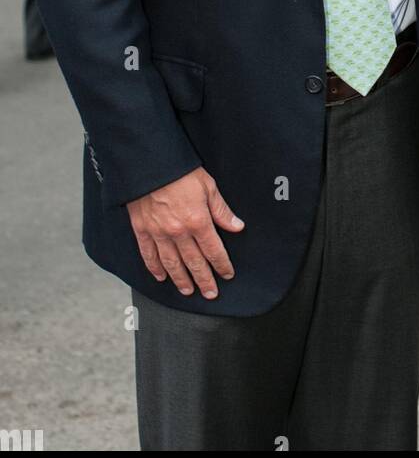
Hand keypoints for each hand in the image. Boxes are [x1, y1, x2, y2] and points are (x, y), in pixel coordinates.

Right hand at [126, 167, 244, 298]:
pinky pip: (149, 255)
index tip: (227, 274)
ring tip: (188, 291)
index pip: (213, 250)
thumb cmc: (180, 172)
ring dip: (181, 280)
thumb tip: (237, 226)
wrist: (150, 164)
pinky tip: (160, 277)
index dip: (222, 264)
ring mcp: (159, 233)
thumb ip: (221, 210)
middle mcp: (178, 232)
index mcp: (198, 221)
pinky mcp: (142, 230)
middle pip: (194, 262)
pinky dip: (155, 268)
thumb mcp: (208, 187)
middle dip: (204, 279)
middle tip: (210, 293)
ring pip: (172, 264)